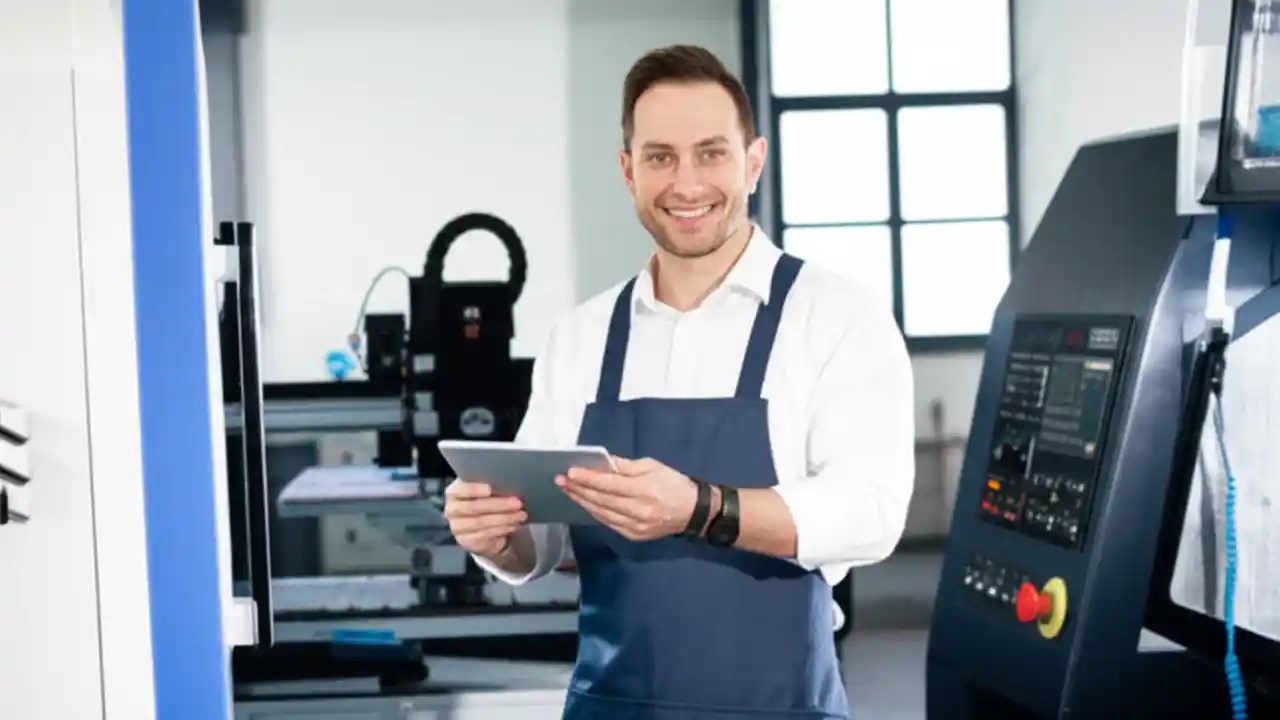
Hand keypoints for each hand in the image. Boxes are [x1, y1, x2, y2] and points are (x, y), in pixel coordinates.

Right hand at [443, 479, 527, 557]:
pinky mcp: (467, 542)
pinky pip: (486, 535)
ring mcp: (457, 528)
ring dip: (505, 518)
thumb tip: (509, 483)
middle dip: (498, 505)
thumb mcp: (485, 491)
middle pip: (474, 507)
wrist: (480, 528)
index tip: (490, 489)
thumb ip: (491, 486)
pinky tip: (514, 525)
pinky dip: (503, 529)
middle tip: (518, 503)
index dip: (474, 489)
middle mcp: (451, 510)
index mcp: (453, 492)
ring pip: (482, 522)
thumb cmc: (485, 502)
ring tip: (521, 515)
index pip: (461, 489)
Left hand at [556, 456, 696, 540]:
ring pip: (601, 514)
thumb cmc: (673, 483)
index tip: (570, 473)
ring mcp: (634, 526)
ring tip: (568, 491)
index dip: (588, 479)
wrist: (693, 512)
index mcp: (644, 490)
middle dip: (579, 490)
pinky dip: (595, 513)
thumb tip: (604, 463)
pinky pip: (608, 523)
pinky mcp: (633, 535)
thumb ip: (626, 466)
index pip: (609, 485)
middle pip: (601, 500)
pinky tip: (585, 503)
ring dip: (582, 502)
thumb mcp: (653, 466)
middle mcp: (637, 511)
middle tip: (561, 481)